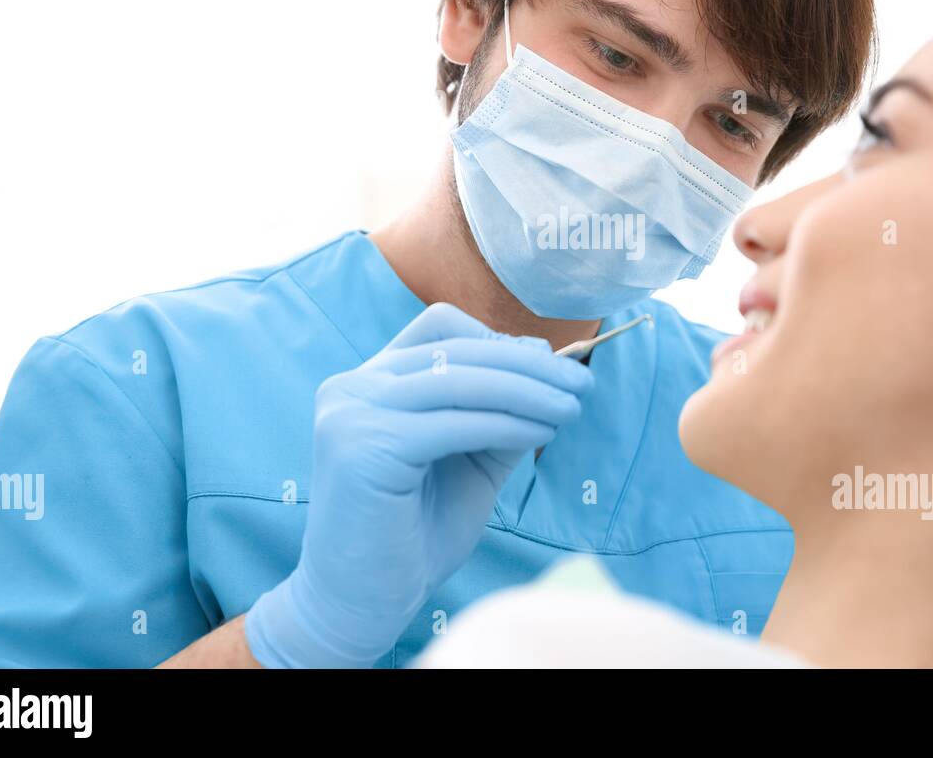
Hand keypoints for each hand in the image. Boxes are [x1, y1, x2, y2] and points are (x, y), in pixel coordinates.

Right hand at [245, 302, 592, 667]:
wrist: (364, 603)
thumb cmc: (416, 536)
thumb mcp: (471, 460)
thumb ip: (500, 413)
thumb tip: (546, 359)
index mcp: (369, 383)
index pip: (439, 329)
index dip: (499, 340)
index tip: (553, 367)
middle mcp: (351, 387)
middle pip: (455, 350)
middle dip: (529, 365)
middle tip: (582, 383)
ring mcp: (350, 413)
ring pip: (459, 380)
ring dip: (527, 390)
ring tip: (571, 408)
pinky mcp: (362, 446)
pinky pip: (455, 423)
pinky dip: (508, 423)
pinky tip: (542, 431)